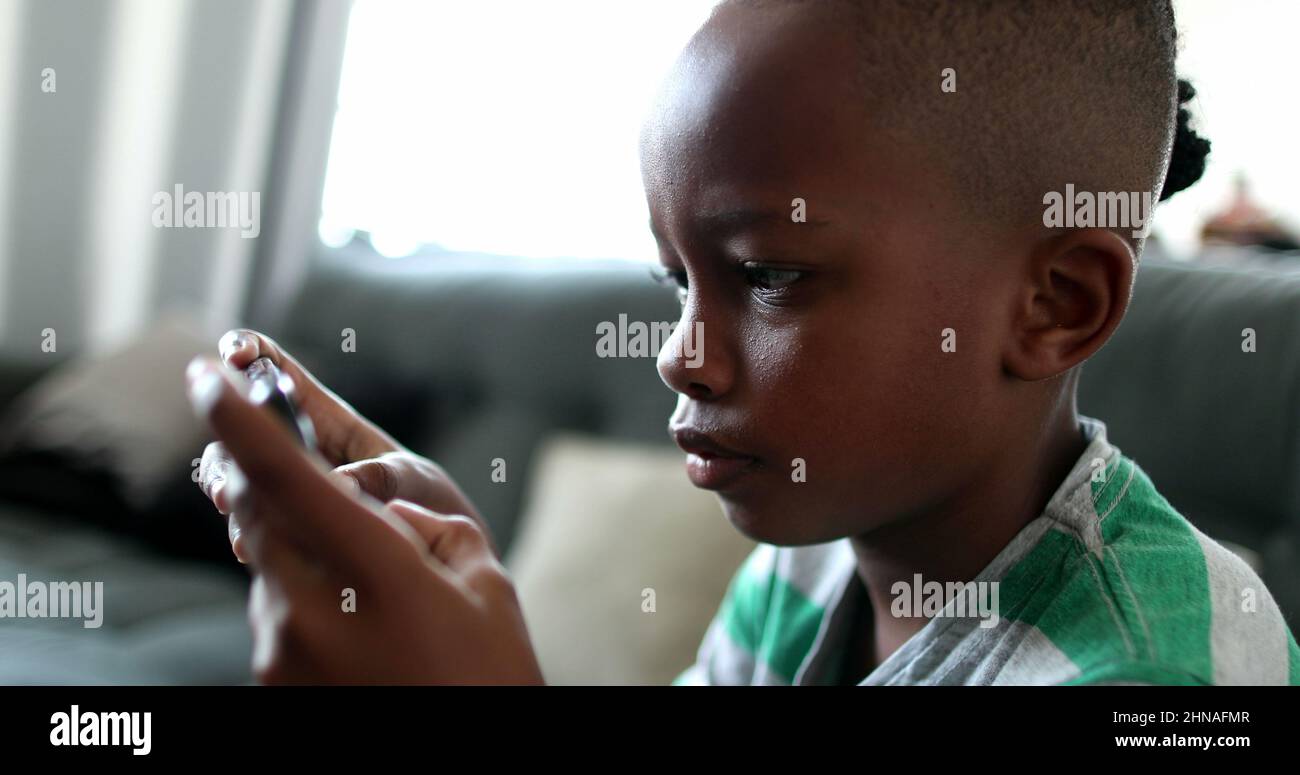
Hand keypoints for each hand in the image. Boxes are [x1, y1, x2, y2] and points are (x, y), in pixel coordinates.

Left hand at [186, 357, 542, 684]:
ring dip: (294, 544)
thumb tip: (373, 501)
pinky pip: (271, 606)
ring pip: (263, 560)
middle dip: (265, 478)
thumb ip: (425, 526)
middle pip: (257, 513)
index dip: (240, 421)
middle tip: (292, 465)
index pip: (288, 481)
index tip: (206, 375)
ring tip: (370, 586)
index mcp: (376, 575)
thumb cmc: (489, 678)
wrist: (467, 771)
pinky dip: (300, 591)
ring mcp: (283, 651)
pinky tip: (357, 624)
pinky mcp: (269, 678)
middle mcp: (314, 610)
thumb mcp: (484, 586)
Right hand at [196, 328, 493, 560]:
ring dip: (226, 484)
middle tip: (232, 462)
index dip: (246, 349)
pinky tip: (249, 547)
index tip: (237, 356)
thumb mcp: (410, 480)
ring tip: (233, 502)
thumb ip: (378, 477)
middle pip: (238, 424)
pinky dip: (243, 529)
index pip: (272, 366)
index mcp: (326, 417)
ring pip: (231, 472)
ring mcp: (282, 485)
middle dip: (228, 436)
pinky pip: (246, 520)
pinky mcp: (279, 524)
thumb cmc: (426, 502)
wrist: (436, 558)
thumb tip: (340, 486)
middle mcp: (295, 446)